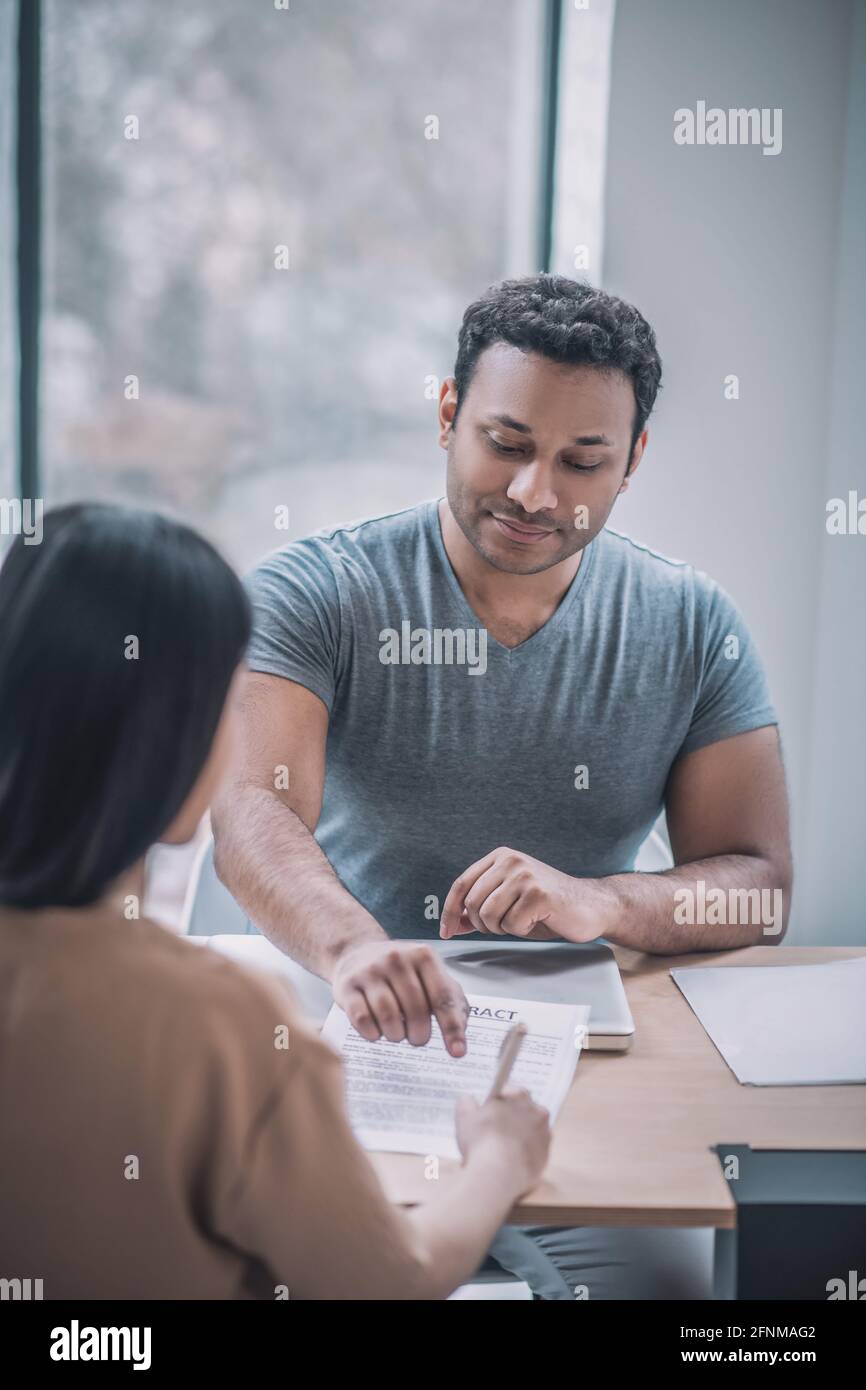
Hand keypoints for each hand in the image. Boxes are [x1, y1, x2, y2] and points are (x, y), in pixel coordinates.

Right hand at [331, 939, 469, 1056]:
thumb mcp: (431, 977)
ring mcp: (369, 970)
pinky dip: (372, 1033)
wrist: (356, 952)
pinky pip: (361, 1019)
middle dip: (420, 1034)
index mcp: (423, 956)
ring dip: (396, 1035)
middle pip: (416, 1009)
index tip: (457, 1053)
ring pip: (388, 1016)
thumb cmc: (401, 972)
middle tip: (418, 1039)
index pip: (442, 997)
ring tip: (398, 1034)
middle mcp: (396, 958)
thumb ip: (451, 1002)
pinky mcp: (346, 985)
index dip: (451, 1028)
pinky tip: (377, 1032)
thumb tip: (459, 1039)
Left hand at [439, 847, 609, 941]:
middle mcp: (511, 861)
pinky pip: (511, 925)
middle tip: (504, 926)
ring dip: (502, 928)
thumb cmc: (548, 907)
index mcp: (500, 857)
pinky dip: (522, 931)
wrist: (591, 906)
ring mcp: (525, 875)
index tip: (446, 932)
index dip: (450, 911)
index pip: (462, 884)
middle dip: (482, 924)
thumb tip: (452, 923)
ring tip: (522, 921)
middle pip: (472, 903)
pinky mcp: (538, 894)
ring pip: (488, 915)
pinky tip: (537, 921)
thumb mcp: (508, 903)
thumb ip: (480, 909)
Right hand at [455, 1088, 550, 1194]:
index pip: (512, 1091)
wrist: (500, 1173)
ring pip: (532, 1130)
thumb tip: (467, 1099)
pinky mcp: (546, 1155)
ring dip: (521, 1135)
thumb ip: (466, 1103)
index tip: (491, 1110)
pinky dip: (525, 1153)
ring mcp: (544, 1134)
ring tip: (502, 1148)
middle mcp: (537, 1112)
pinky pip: (535, 1150)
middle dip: (513, 1117)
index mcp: (519, 1096)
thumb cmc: (482, 1141)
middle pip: (525, 1110)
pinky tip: (510, 1161)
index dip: (501, 1100)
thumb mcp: (465, 1117)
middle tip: (496, 1130)